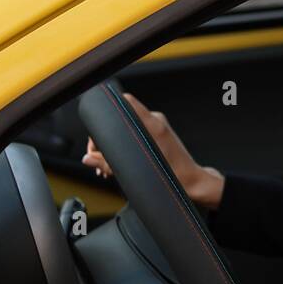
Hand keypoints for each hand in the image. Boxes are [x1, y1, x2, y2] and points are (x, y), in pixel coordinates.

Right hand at [80, 92, 224, 210]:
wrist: (194, 182)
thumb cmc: (175, 178)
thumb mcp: (139, 173)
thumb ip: (109, 164)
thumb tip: (88, 158)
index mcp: (152, 125)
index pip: (124, 101)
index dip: (106, 112)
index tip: (97, 134)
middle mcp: (156, 121)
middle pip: (120, 117)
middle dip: (105, 138)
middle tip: (100, 160)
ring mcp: (158, 126)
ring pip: (126, 127)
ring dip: (115, 143)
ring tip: (109, 166)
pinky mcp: (159, 133)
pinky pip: (136, 132)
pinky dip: (125, 144)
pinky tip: (121, 161)